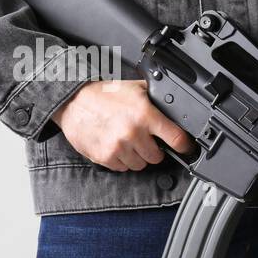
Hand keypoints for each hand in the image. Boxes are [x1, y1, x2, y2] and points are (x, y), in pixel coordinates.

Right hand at [53, 79, 192, 171]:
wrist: (72, 102)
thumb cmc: (104, 95)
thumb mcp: (136, 89)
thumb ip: (157, 99)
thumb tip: (177, 108)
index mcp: (145, 115)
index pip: (176, 139)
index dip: (184, 145)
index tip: (185, 148)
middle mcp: (133, 133)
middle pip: (158, 157)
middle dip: (154, 150)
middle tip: (146, 140)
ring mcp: (118, 147)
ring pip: (141, 165)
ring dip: (138, 157)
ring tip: (129, 142)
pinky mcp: (104, 157)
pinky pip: (123, 168)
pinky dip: (122, 160)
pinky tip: (117, 146)